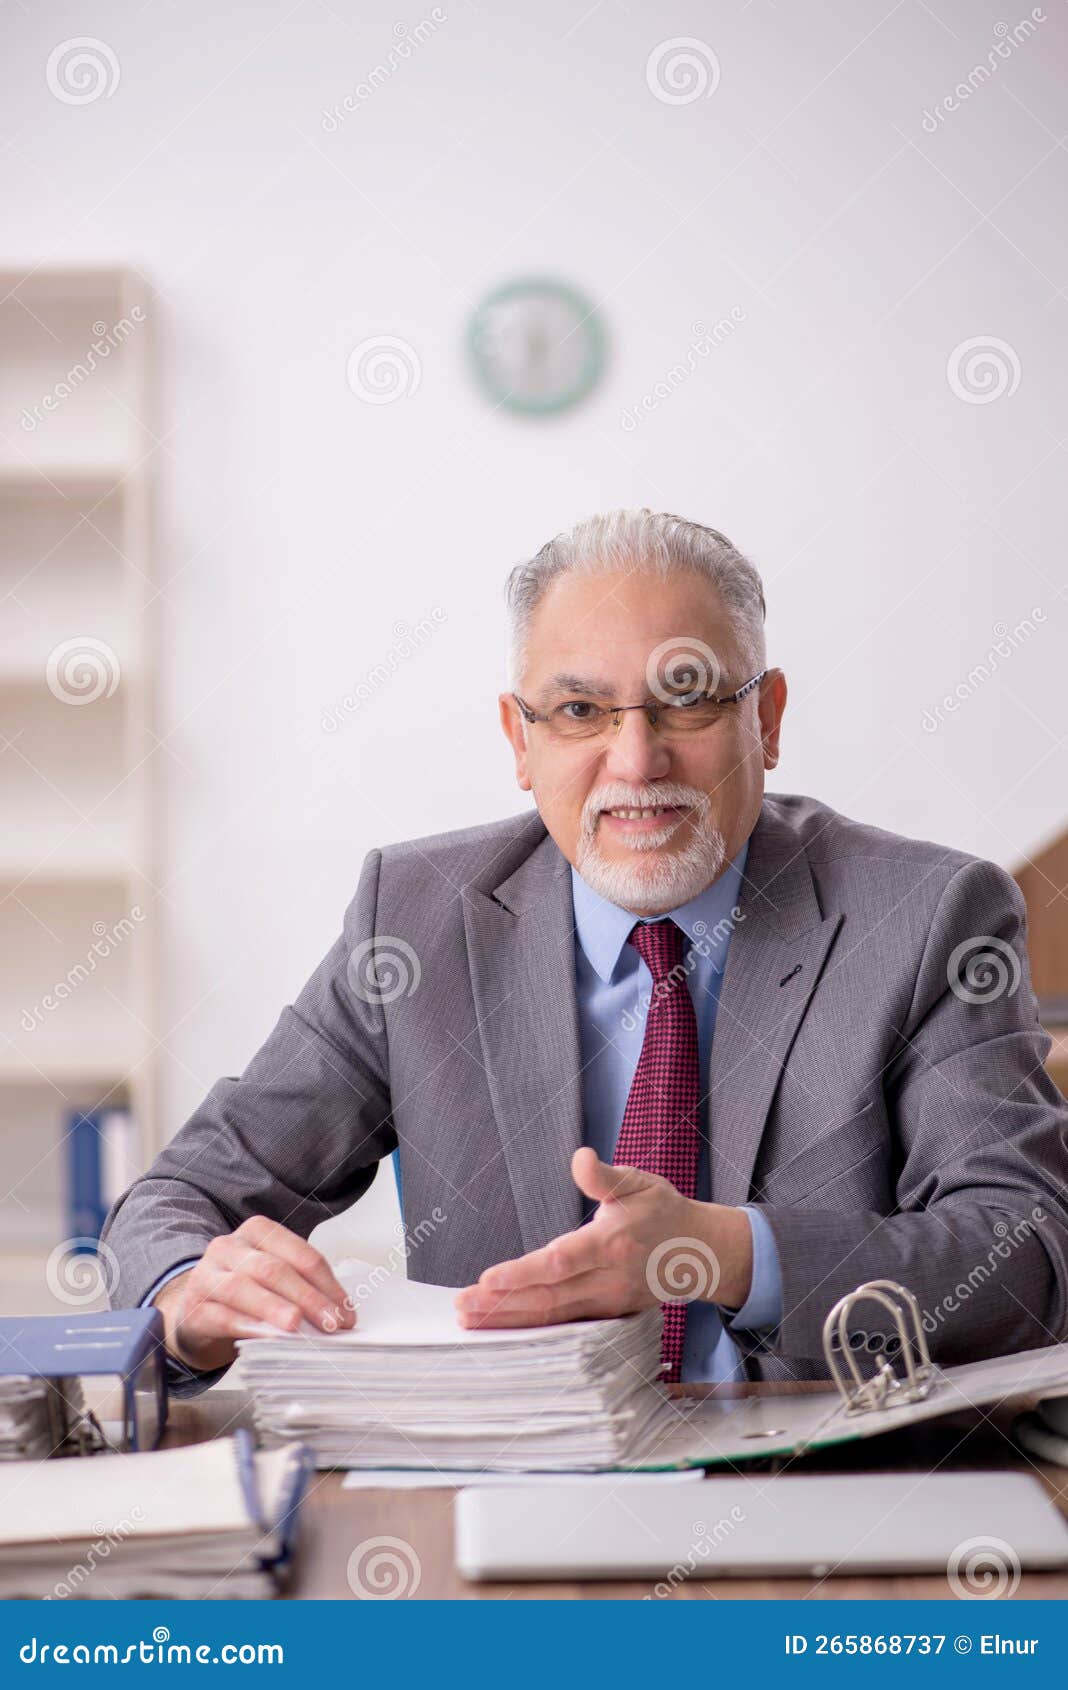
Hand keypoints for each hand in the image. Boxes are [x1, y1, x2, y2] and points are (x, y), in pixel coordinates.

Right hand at [152, 1215, 355, 1372]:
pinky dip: (247, 1326)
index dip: (326, 1283)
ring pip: (244, 1288)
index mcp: (257, 1232)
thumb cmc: (242, 1294)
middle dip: (307, 1297)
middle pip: (274, 1269)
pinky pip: (222, 1316)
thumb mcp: (271, 1282)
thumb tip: (337, 1314)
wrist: (193, 1312)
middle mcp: (229, 1247)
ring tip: (297, 1326)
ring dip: (274, 1308)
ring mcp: (207, 1275)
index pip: (299, 1254)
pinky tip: (266, 1337)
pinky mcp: (194, 1308)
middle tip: (331, 1323)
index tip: (346, 1311)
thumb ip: (299, 1289)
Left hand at [453, 1147, 753, 1327]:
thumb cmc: (660, 1211)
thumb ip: (604, 1175)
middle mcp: (609, 1280)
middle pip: (549, 1296)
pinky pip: (562, 1325)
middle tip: (463, 1305)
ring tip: (470, 1317)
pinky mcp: (606, 1317)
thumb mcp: (638, 1182)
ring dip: (509, 1319)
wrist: (696, 1252)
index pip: (562, 1262)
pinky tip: (500, 1325)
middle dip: (503, 1303)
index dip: (524, 1273)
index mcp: (613, 1243)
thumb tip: (580, 1158)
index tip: (488, 1278)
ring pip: (552, 1316)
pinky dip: (529, 1328)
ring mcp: (608, 1303)